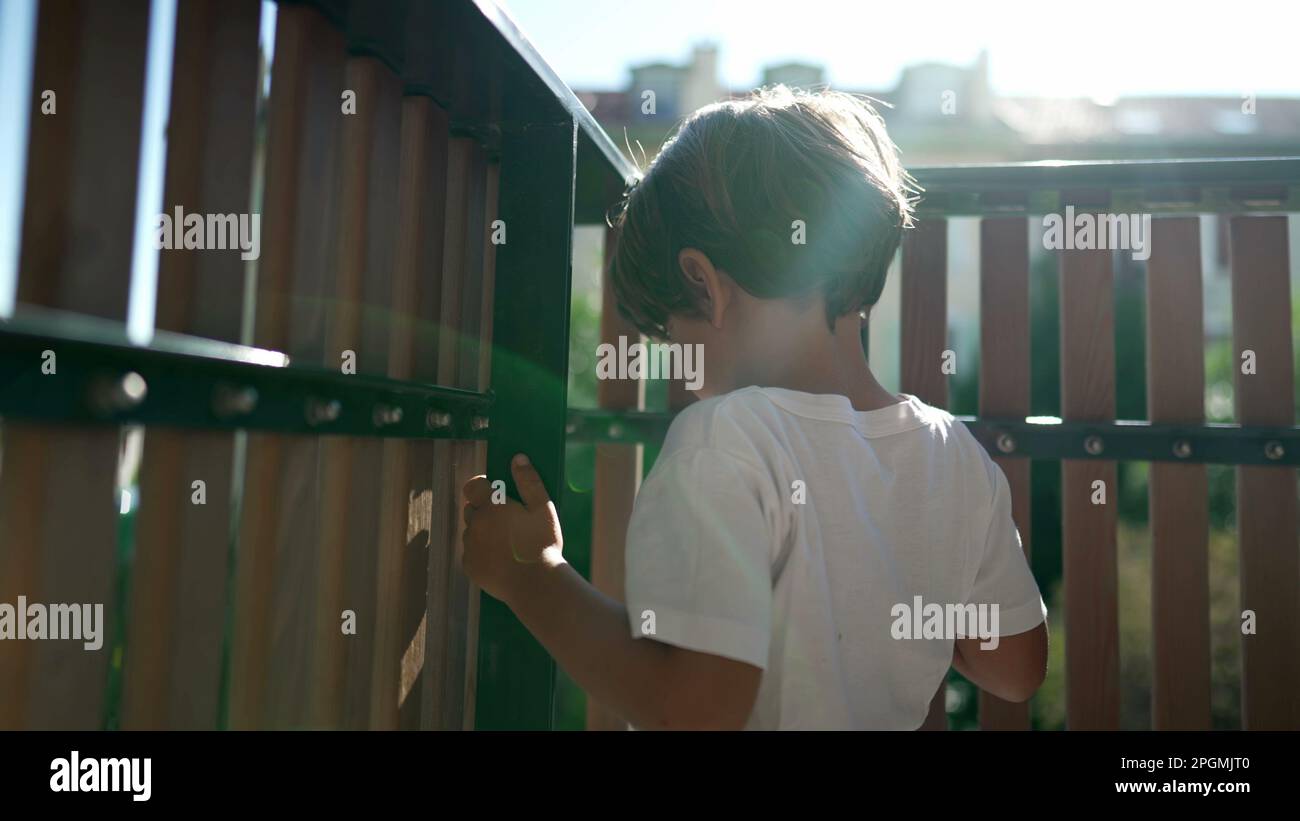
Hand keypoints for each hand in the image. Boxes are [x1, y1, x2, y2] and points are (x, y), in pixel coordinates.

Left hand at [461, 453, 564, 604]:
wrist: (535, 585)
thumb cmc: (542, 545)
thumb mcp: (542, 509)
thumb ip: (529, 482)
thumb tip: (518, 458)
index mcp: (492, 506)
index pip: (473, 485)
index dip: (482, 486)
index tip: (496, 492)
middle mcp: (475, 524)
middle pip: (471, 508)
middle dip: (485, 510)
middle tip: (509, 521)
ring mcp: (470, 546)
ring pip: (471, 531)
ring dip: (483, 532)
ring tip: (508, 543)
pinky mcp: (469, 566)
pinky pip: (471, 552)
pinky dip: (482, 552)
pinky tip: (502, 559)